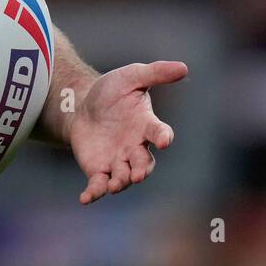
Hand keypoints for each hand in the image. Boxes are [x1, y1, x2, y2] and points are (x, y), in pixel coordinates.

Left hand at [69, 61, 184, 203]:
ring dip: (121, 182)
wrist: (81, 105)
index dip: (163, 136)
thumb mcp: (132, 76)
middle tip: (138, 175)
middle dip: (142, 170)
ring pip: (124, 177)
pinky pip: (99, 185)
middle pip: (144, 163)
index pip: (159, 132)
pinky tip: (85, 198)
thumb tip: (184, 67)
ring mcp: (118, 161)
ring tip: (115, 185)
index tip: (164, 140)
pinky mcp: (99, 170)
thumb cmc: (112, 91)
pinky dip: (94, 193)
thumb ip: (156, 73)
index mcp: (146, 125)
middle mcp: (136, 147)